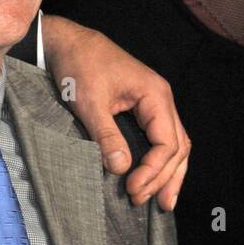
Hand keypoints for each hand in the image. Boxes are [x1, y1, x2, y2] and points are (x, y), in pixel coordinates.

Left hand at [41, 14, 189, 209]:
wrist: (66, 42)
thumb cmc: (78, 65)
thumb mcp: (88, 102)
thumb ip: (106, 134)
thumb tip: (121, 168)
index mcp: (155, 95)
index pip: (167, 143)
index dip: (153, 170)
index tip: (132, 187)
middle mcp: (161, 99)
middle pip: (178, 146)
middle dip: (165, 177)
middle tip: (147, 202)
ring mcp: (153, 102)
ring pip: (173, 143)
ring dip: (168, 172)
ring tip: (162, 201)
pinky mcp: (140, 106)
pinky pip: (159, 137)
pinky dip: (158, 158)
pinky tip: (152, 176)